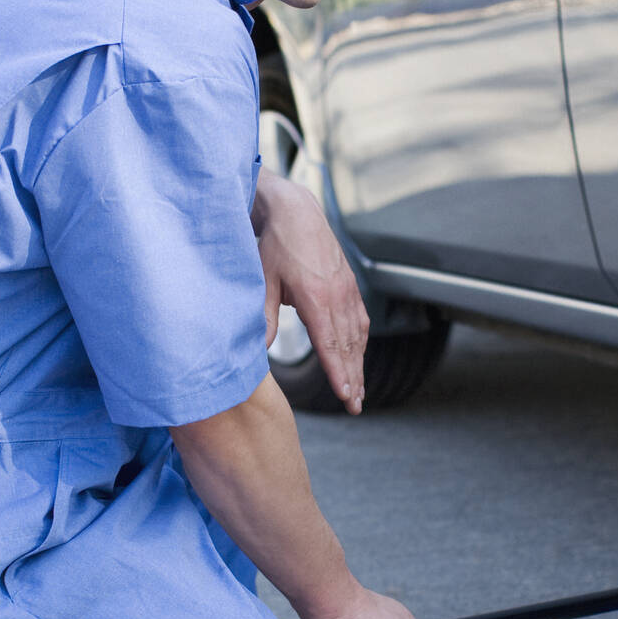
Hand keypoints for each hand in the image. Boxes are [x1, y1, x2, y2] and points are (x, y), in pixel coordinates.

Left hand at [253, 169, 369, 413]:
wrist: (296, 212)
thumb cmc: (275, 246)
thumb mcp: (263, 280)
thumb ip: (263, 316)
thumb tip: (256, 349)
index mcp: (316, 297)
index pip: (330, 343)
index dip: (338, 372)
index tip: (345, 395)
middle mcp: (337, 296)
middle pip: (348, 346)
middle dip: (352, 378)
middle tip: (355, 406)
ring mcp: (347, 290)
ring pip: (357, 336)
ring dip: (359, 365)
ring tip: (358, 391)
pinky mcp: (349, 286)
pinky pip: (360, 320)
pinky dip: (361, 342)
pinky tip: (359, 357)